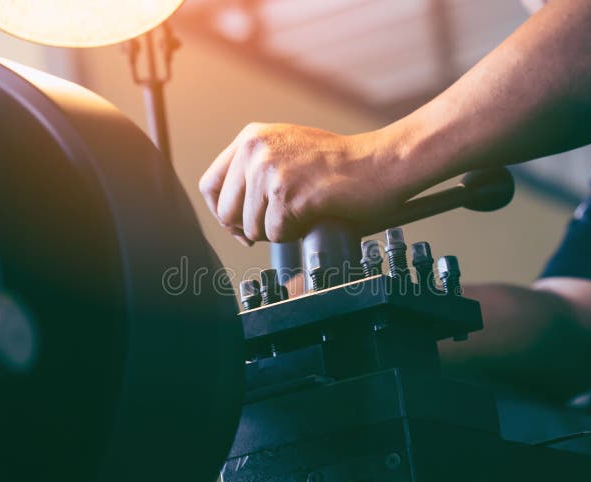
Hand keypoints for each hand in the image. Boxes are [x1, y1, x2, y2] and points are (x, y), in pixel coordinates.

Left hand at [198, 122, 403, 244]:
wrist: (380, 164)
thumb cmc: (341, 164)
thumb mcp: (286, 151)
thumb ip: (254, 171)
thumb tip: (227, 214)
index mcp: (251, 137)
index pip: (210, 185)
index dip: (223, 213)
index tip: (239, 225)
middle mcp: (255, 149)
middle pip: (225, 212)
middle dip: (248, 228)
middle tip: (277, 225)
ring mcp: (269, 170)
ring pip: (250, 228)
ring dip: (277, 231)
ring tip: (303, 213)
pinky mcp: (287, 193)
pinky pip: (275, 235)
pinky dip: (294, 234)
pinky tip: (312, 216)